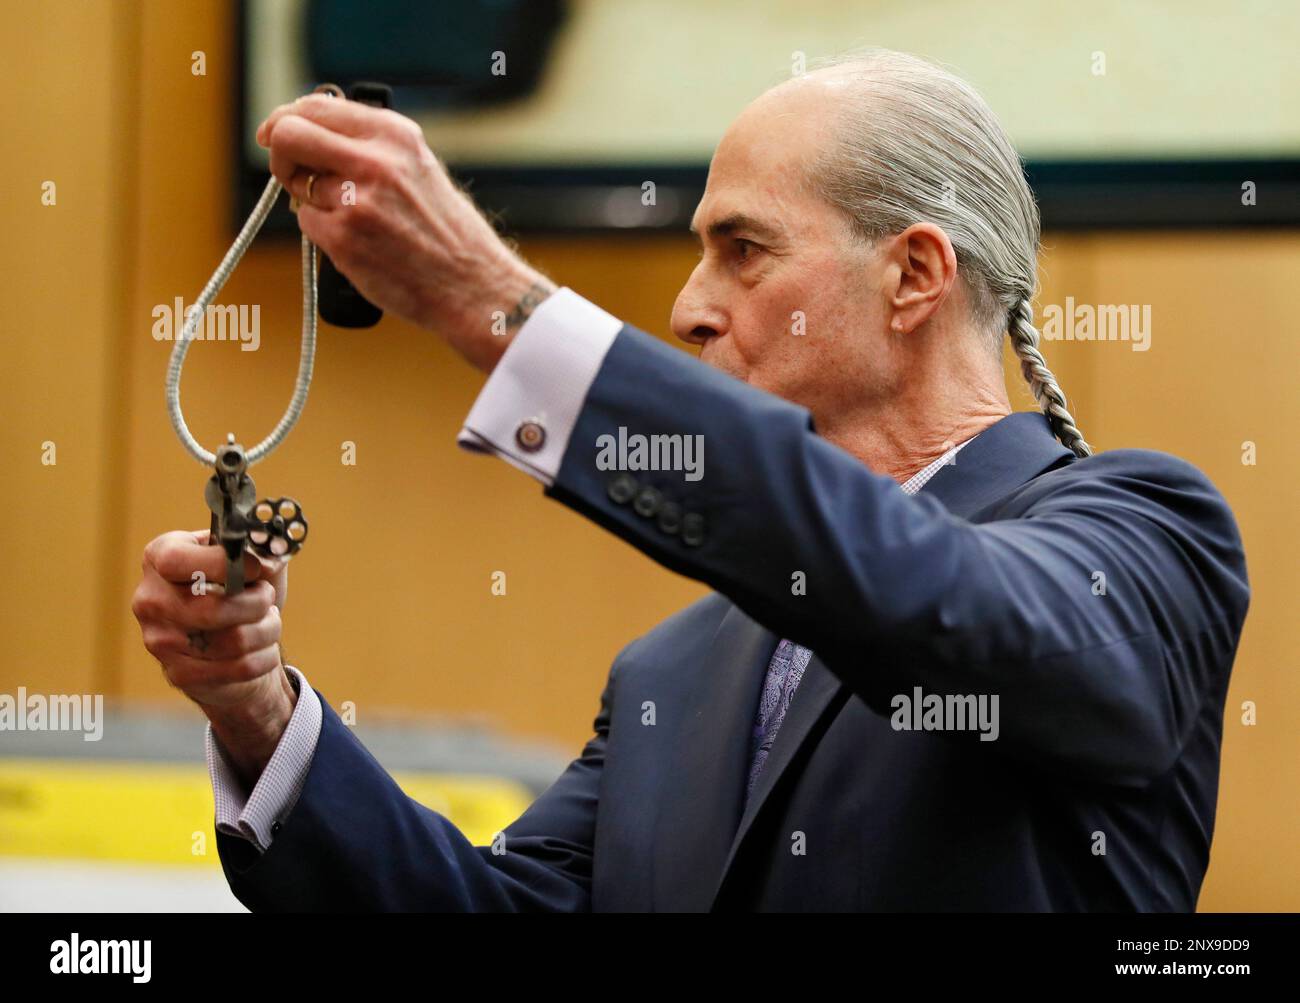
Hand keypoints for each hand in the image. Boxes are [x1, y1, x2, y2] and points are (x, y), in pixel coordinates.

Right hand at [132, 529, 292, 786]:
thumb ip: (265, 549)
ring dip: (264, 632)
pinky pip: (233, 670)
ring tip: (266, 625)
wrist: (244, 651)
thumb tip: (274, 544)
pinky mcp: (177, 674)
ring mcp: (159, 640)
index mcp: (163, 556)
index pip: (182, 556)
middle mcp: (151, 598)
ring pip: (228, 638)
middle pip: (212, 604)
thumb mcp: (260, 563)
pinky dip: (260, 661)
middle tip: (266, 601)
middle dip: (256, 604)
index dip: (230, 563)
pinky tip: (260, 654)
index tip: (262, 567)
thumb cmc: (250, 595)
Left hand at [258, 93, 555, 370]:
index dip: (286, 119)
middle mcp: (376, 161)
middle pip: (289, 135)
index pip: (316, 106)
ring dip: (313, 203)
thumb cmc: (449, 234)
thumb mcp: (419, 169)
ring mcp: (357, 201)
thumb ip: (370, 147)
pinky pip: (307, 224)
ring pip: (298, 185)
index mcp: (395, 135)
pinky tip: (360, 244)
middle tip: (292, 174)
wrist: (474, 286)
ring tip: (355, 221)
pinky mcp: (344, 239)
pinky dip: (324, 234)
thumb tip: (312, 135)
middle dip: (280, 154)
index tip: (275, 133)